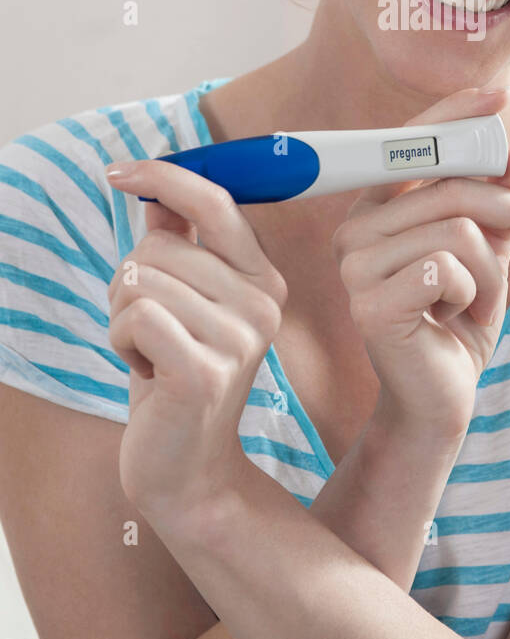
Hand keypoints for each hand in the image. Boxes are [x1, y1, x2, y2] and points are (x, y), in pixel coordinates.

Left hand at [104, 160, 288, 522]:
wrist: (186, 467)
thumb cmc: (176, 375)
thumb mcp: (181, 301)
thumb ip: (177, 241)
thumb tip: (155, 187)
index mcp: (263, 277)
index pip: (214, 202)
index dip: (164, 176)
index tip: (118, 171)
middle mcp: (263, 302)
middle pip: (159, 245)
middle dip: (129, 283)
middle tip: (149, 329)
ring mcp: (239, 339)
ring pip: (140, 281)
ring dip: (122, 317)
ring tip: (150, 353)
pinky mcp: (205, 372)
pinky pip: (135, 318)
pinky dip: (120, 342)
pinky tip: (145, 371)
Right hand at [332, 87, 509, 437]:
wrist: (441, 398)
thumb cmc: (460, 323)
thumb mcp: (491, 254)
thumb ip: (499, 202)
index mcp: (377, 209)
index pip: (409, 144)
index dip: (452, 116)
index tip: (498, 96)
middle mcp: (355, 229)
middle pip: (452, 187)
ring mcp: (354, 266)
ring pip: (457, 229)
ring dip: (492, 270)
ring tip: (479, 300)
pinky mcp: (368, 303)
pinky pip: (447, 269)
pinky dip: (474, 294)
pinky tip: (454, 318)